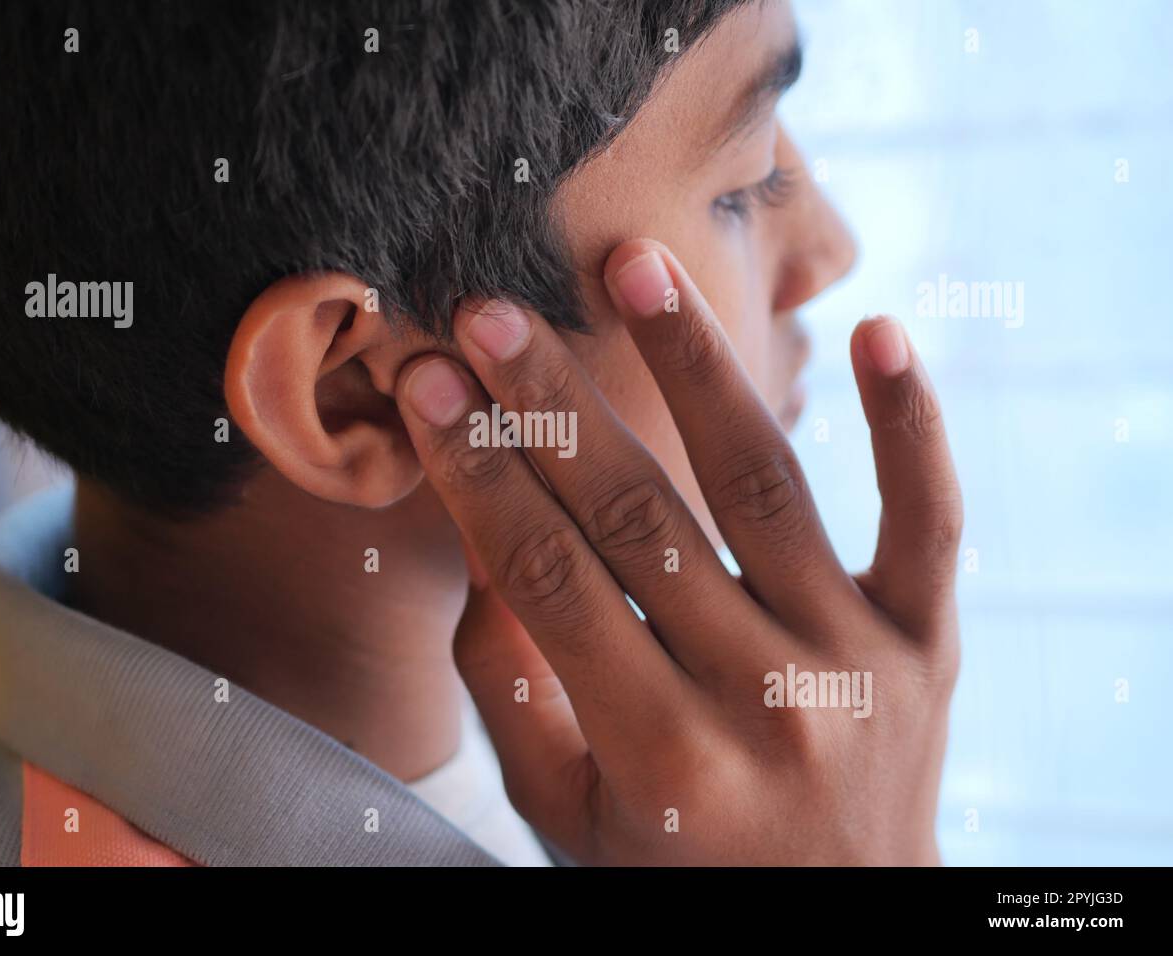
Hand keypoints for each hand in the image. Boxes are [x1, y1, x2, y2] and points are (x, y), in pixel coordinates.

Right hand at [394, 239, 961, 864]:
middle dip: (550, 404)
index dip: (476, 470)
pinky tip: (879, 330)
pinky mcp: (927, 640)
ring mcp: (858, 662)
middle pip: (637, 519)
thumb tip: (480, 540)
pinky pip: (927, 519)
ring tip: (634, 266)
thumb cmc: (675, 864)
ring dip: (694, 366)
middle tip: (488, 311)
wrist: (838, 929)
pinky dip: (907, 425)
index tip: (427, 382)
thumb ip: (511, 686)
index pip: (546, 576)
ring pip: (765, 486)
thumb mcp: (566, 807)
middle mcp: (764, 699)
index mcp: (660, 754)